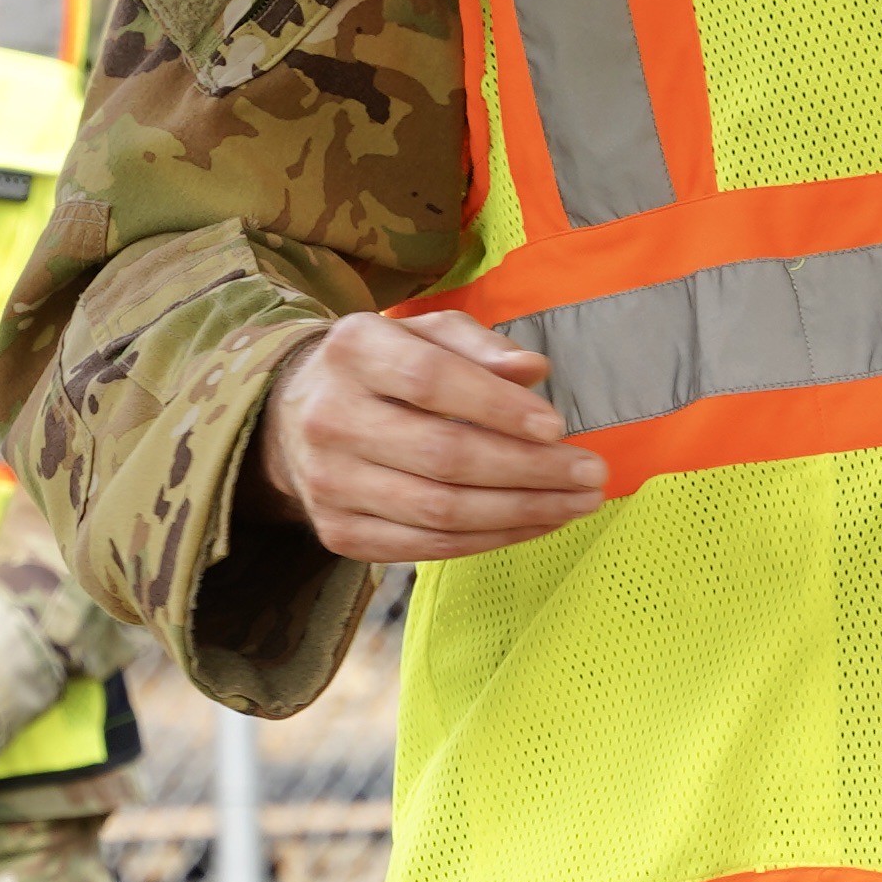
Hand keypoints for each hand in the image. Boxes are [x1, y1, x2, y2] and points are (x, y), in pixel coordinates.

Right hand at [254, 307, 606, 563]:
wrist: (291, 419)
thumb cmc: (382, 370)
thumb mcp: (422, 333)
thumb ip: (478, 344)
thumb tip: (533, 371)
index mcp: (353, 352)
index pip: (431, 383)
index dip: (498, 408)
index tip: (558, 427)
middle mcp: (330, 418)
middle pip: (443, 456)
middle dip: (529, 470)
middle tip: (590, 474)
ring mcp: (330, 484)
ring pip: (441, 511)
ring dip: (522, 512)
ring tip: (577, 503)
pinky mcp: (338, 533)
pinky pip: (428, 547)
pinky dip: (491, 540)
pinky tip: (536, 523)